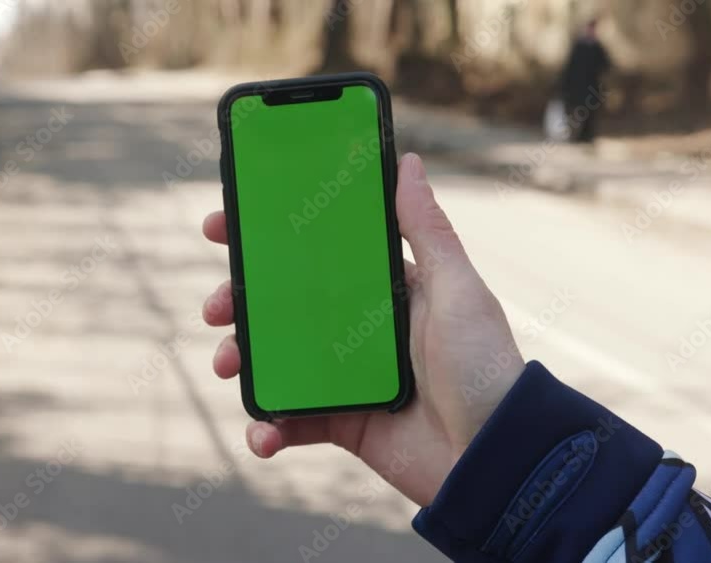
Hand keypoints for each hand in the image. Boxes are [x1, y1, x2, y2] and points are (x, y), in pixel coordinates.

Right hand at [202, 153, 524, 506]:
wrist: (495, 456)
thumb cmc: (485, 365)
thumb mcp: (458, 288)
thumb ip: (427, 230)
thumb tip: (408, 162)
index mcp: (383, 290)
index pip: (316, 254)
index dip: (268, 241)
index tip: (223, 228)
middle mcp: (358, 329)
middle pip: (281, 307)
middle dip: (237, 304)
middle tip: (214, 307)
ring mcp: (346, 377)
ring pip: (275, 361)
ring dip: (242, 361)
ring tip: (228, 366)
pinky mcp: (342, 423)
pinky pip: (291, 421)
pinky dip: (268, 428)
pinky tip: (263, 433)